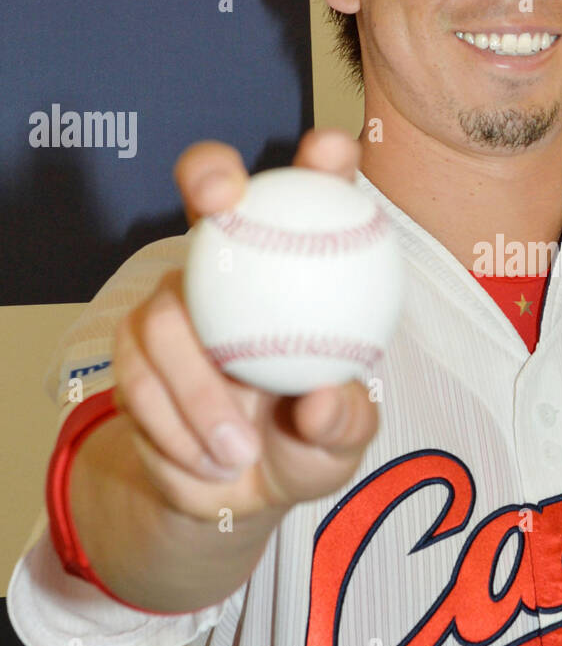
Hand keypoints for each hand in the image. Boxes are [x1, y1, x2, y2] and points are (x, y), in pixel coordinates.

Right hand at [112, 129, 378, 520]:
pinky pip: (142, 376)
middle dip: (208, 172)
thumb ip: (344, 421)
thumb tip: (322, 401)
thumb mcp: (342, 441)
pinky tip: (209, 461)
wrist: (238, 491)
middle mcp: (235, 265)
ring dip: (201, 392)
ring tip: (239, 450)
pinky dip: (178, 428)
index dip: (323, 161)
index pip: (315, 195)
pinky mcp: (133, 346)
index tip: (333, 155)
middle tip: (221, 200)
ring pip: (166, 314)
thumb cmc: (305, 443)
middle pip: (208, 190)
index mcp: (301, 266)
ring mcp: (177, 300)